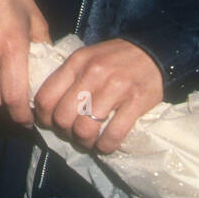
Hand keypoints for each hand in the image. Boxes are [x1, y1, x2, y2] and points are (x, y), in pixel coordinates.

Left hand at [34, 38, 162, 152]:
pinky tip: (105, 145)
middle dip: (65, 132)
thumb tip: (47, 106)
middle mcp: (92, 73)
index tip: (51, 124)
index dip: (44, 118)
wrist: (154, 52)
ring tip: (89, 141)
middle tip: (73, 133)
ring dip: (84, 142)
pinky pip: (112, 135)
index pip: (46, 97)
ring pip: (84, 129)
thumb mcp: (87, 57)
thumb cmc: (116, 58)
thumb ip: (68, 77)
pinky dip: (105, 146)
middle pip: (63, 117)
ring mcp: (115, 88)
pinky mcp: (135, 102)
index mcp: (76, 62)